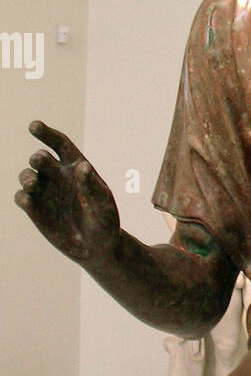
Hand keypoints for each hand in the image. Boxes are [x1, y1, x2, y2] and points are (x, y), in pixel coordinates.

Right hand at [15, 121, 120, 264]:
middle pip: (41, 159)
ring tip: (33, 183)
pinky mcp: (35, 210)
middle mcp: (57, 176)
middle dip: (38, 158)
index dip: (46, 133)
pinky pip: (21, 198)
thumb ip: (93, 186)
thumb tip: (82, 167)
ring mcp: (44, 193)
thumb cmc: (104, 221)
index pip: (59, 143)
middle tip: (40, 161)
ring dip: (26, 177)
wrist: (97, 249)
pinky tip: (27, 200)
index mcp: (76, 167)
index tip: (33, 126)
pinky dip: (22, 197)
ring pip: (26, 176)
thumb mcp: (103, 204)